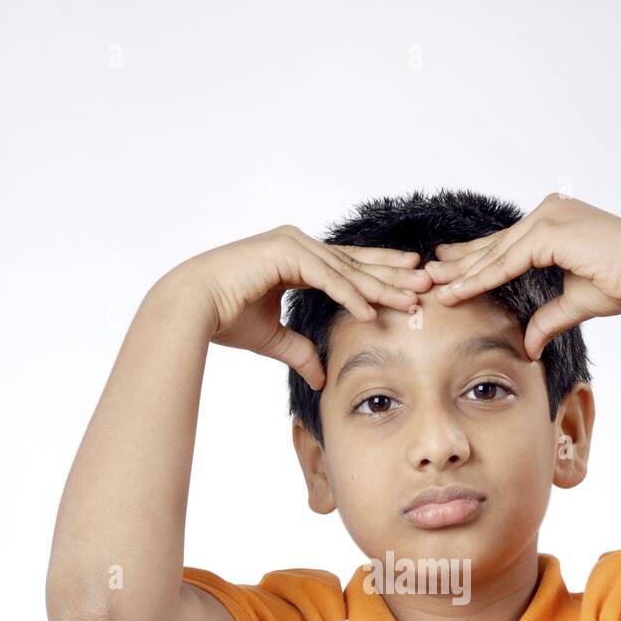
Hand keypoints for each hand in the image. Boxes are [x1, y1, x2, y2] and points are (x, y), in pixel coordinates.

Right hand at [156, 225, 432, 389]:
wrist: (191, 308)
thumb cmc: (223, 318)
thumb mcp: (274, 339)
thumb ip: (300, 351)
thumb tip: (321, 376)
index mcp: (296, 257)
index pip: (348, 266)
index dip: (381, 275)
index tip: (411, 283)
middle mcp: (297, 245)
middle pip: (356, 263)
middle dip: (394, 274)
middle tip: (429, 283)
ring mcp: (291, 244)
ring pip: (347, 269)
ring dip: (381, 285)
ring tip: (413, 299)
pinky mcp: (283, 253)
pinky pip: (326, 277)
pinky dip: (350, 295)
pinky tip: (373, 312)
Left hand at [424, 192, 620, 356]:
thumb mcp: (574, 302)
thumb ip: (546, 320)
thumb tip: (528, 346)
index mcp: (554, 222)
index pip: (506, 244)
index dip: (475, 260)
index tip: (448, 269)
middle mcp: (548, 213)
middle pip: (494, 244)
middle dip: (458, 262)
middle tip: (426, 274)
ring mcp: (548, 217)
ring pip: (494, 252)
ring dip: (461, 272)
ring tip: (431, 285)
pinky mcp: (549, 231)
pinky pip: (506, 261)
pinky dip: (480, 278)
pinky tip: (456, 291)